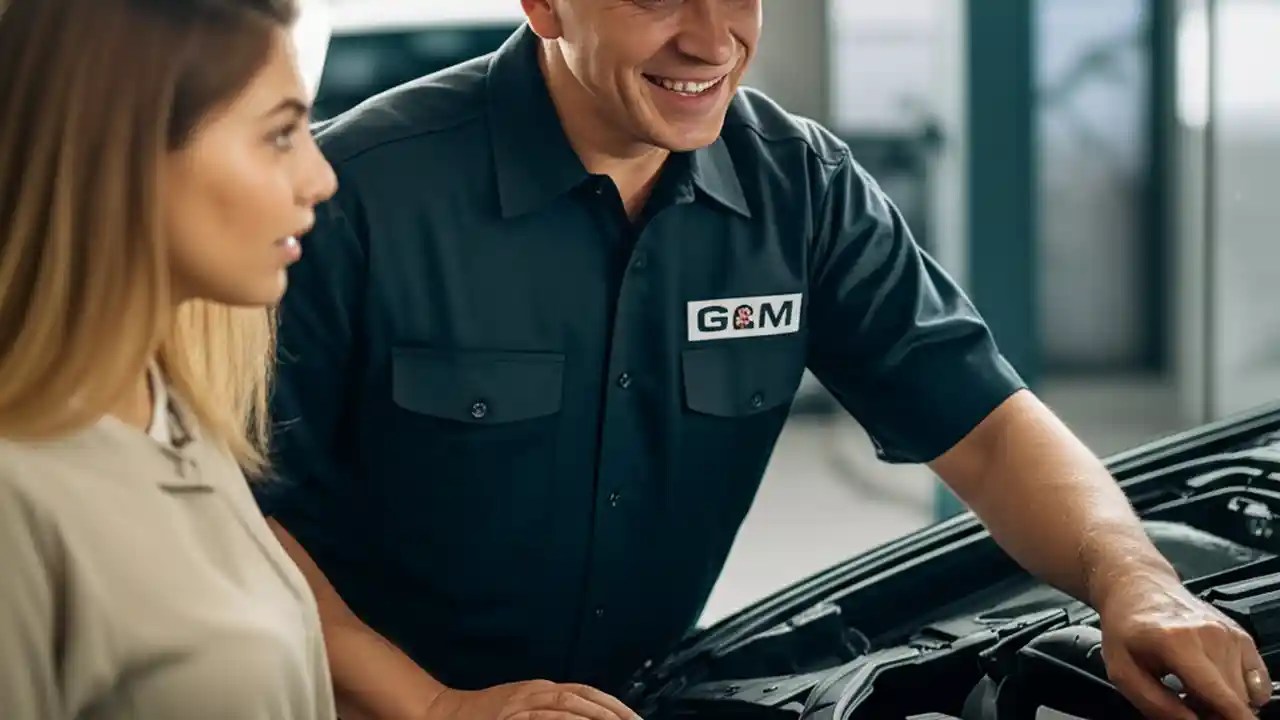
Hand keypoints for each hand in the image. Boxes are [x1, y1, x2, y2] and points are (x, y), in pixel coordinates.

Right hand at [423, 679, 642, 719]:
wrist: (446, 713)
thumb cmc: (488, 715)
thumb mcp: (524, 704)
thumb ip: (552, 708)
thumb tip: (586, 713)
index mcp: (542, 688)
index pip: (586, 692)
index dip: (612, 704)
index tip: (635, 718)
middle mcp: (535, 692)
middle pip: (582, 697)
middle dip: (612, 712)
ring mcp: (521, 705)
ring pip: (565, 708)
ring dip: (594, 717)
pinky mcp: (510, 717)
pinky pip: (542, 719)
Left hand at [1098, 577, 1271, 719]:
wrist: (1138, 587)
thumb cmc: (1125, 629)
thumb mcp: (1122, 671)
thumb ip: (1155, 704)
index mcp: (1178, 642)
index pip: (1219, 692)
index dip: (1231, 718)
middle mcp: (1211, 635)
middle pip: (1234, 697)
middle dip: (1215, 713)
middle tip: (1187, 704)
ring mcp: (1230, 633)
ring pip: (1246, 691)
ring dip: (1225, 702)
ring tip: (1193, 691)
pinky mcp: (1241, 636)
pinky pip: (1258, 680)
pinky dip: (1242, 691)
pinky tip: (1215, 685)